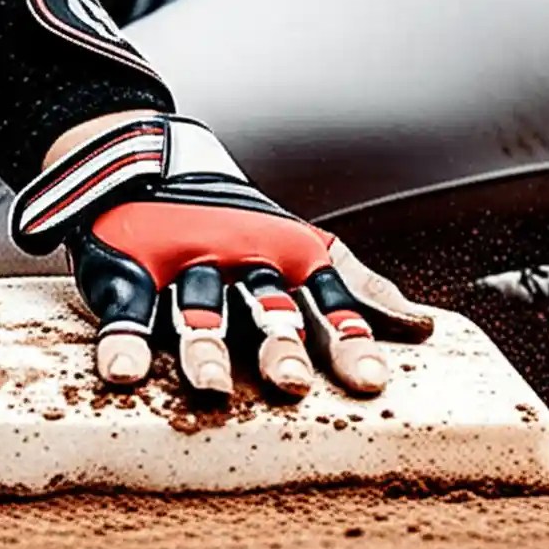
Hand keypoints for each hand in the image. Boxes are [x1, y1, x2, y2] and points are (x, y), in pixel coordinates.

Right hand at [12, 113, 433, 398]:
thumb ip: (359, 290)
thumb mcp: (305, 248)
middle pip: (264, 308)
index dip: (347, 341)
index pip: (326, 304)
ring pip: (198, 308)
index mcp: (286, 258)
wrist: (152, 160)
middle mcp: (241, 260)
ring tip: (213, 388)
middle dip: (280, 345)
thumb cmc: (238, 223)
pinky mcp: (130, 267)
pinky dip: (126, 338)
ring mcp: (185, 263)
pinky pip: (128, 307)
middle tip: (291, 383)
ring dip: (206, 350)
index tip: (369, 381)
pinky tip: (125, 373)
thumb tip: (423, 328)